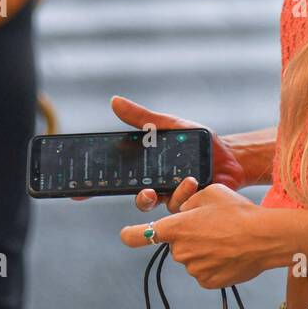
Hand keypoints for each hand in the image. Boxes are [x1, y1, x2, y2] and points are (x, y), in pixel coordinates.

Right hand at [70, 95, 248, 207]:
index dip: (94, 187)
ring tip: (184, 181)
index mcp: (148, 170)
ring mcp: (175, 199)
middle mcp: (158, 188)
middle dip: (139, 198)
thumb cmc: (199, 141)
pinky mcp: (193, 207)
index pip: (116, 181)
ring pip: (163, 208)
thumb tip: (114, 100)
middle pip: (139, 199)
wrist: (231, 155)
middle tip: (144, 192)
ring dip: (171, 195)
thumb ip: (143, 117)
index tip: (76, 191)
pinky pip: (185, 207)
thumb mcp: (170, 125)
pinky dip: (189, 194)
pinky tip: (198, 182)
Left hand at [121, 183, 273, 287]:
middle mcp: (180, 251)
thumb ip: (190, 201)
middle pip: (178, 243)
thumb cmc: (240, 213)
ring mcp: (193, 269)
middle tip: (215, 226)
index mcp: (176, 227)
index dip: (132, 234)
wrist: (264, 238)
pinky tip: (230, 252)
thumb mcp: (212, 192)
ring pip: (193, 257)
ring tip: (228, 238)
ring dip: (204, 249)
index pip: (139, 235)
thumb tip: (185, 210)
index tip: (128, 234)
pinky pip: (205, 270)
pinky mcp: (208, 281)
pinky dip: (214, 262)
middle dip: (191, 235)